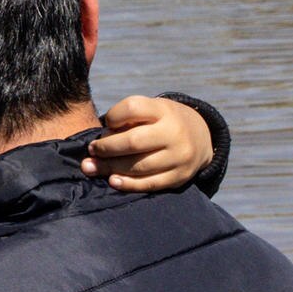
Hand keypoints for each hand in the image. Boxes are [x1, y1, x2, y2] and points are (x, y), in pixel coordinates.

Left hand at [83, 93, 212, 190]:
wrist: (200, 137)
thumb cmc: (162, 122)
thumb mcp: (152, 110)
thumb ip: (128, 121)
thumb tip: (98, 145)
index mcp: (164, 110)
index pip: (132, 108)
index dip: (113, 117)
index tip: (106, 125)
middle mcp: (174, 132)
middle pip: (133, 142)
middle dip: (106, 148)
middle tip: (92, 151)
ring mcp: (179, 156)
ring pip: (139, 166)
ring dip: (111, 167)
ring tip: (92, 167)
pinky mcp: (179, 176)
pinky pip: (150, 183)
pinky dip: (128, 184)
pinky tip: (113, 181)